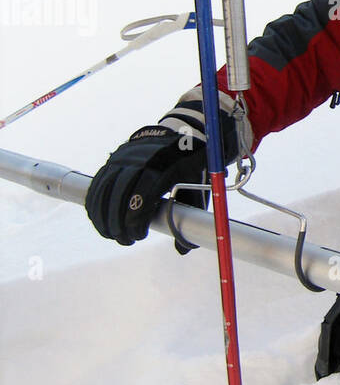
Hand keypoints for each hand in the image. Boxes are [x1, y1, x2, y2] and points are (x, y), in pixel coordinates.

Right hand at [85, 96, 237, 249]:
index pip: (143, 197)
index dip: (136, 220)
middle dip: (118, 223)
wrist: (179, 134)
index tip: (139, 235)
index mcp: (166, 168)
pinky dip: (95, 203)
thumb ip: (190, 218)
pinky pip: (98, 183)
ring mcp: (125, 158)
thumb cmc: (190, 168)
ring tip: (111, 234)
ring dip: (103, 216)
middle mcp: (142, 161)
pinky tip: (98, 219)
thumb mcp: (198, 189)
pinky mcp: (114, 159)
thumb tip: (184, 250)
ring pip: (105, 190)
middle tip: (126, 240)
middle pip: (120, 195)